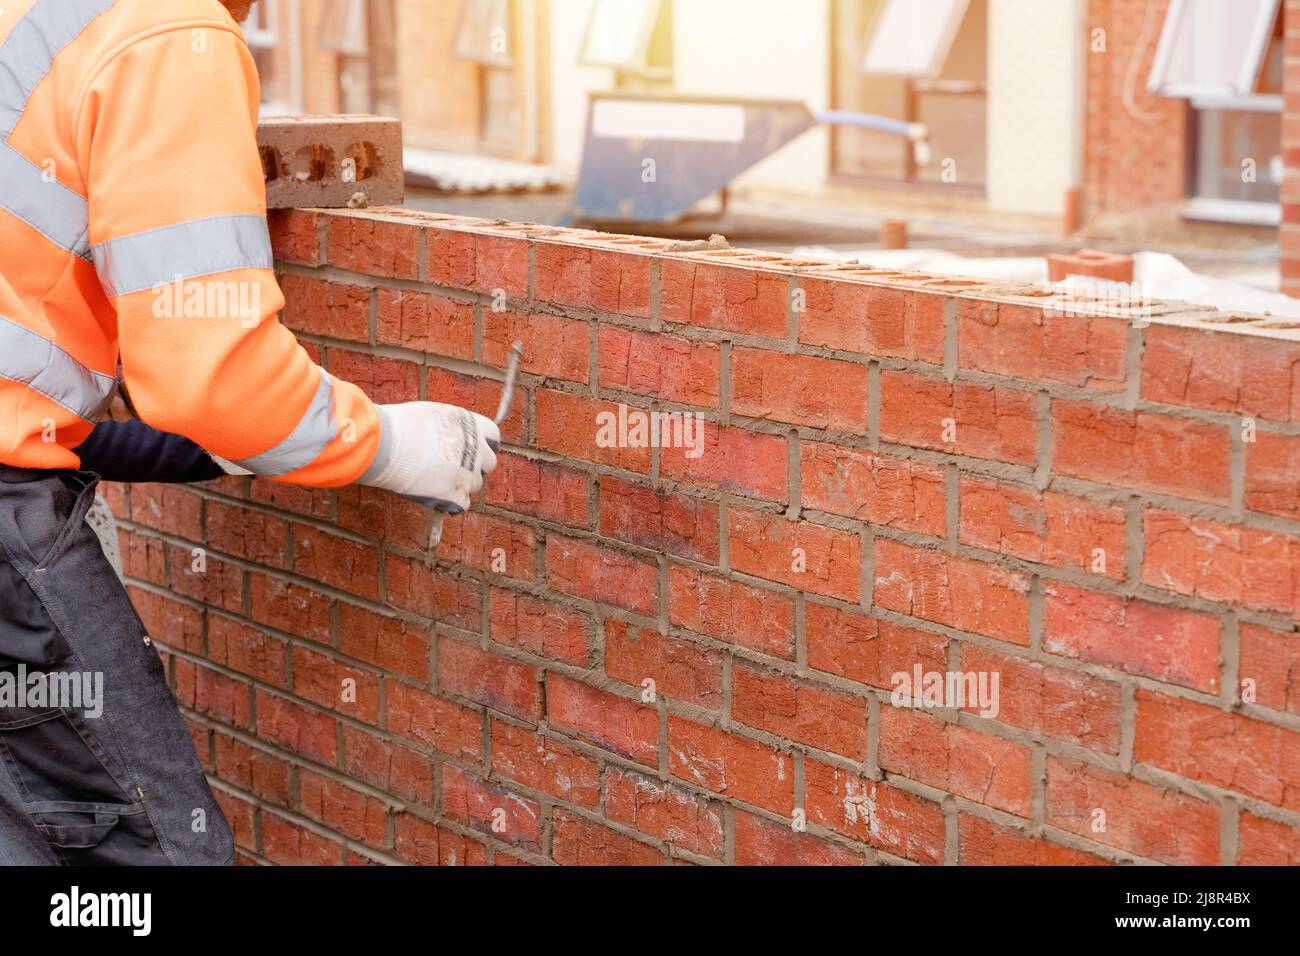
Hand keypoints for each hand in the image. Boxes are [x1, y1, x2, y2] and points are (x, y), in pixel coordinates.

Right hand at [362, 402, 499, 513]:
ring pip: (473, 485)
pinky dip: (450, 503)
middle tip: (452, 468)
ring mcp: (467, 474)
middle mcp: (476, 449)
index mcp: (472, 425)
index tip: (472, 450)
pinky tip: (435, 497)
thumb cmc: (400, 426)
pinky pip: (461, 504)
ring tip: (434, 480)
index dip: (483, 444)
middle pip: (488, 464)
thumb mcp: (433, 415)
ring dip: (459, 485)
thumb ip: (450, 428)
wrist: (385, 445)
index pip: (494, 436)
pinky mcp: (455, 495)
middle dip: (473, 467)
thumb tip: (450, 437)